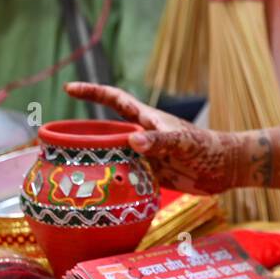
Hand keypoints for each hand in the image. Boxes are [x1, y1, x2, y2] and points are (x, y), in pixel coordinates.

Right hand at [64, 82, 249, 195]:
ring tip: (67, 167)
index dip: (92, 92)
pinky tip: (95, 189)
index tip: (69, 88)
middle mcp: (141, 135)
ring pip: (111, 153)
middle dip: (83, 131)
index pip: (114, 100)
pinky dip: (109, 178)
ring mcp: (144, 154)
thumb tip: (133, 141)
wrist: (224, 169)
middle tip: (55, 139)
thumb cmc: (206, 149)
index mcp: (147, 119)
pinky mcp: (149, 173)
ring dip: (93, 158)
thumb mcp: (182, 143)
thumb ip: (159, 141)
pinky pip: (122, 173)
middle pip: (106, 129)